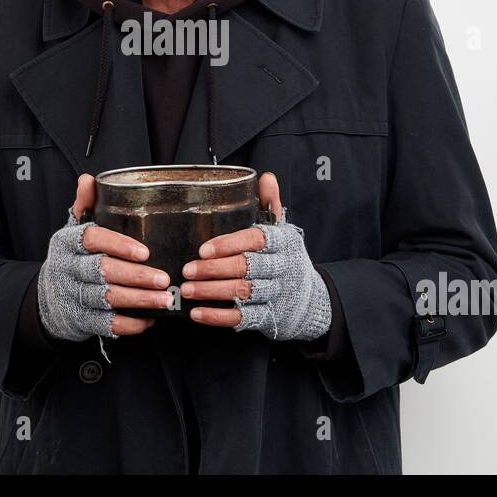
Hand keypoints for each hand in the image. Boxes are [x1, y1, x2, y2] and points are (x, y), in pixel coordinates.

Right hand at [37, 174, 172, 341]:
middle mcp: (68, 269)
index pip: (91, 239)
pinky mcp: (82, 320)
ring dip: (138, 300)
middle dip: (136, 276)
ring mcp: (74, 296)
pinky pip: (107, 324)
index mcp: (68, 243)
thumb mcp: (74, 229)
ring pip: (108, 299)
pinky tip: (150, 318)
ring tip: (164, 299)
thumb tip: (88, 180)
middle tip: (163, 279)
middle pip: (103, 271)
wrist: (48, 300)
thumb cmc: (72, 258)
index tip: (144, 251)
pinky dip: (130, 324)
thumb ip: (86, 205)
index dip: (118, 245)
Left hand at [179, 171, 331, 340]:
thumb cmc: (286, 258)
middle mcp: (280, 268)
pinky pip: (242, 318)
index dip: (229, 244)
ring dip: (212, 292)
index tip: (203, 249)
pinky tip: (197, 313)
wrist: (310, 299)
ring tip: (187, 289)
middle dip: (213, 270)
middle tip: (187, 270)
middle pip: (246, 268)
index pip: (256, 240)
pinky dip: (218, 317)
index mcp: (282, 243)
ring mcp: (275, 294)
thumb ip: (271, 205)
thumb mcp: (282, 230)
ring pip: (242, 293)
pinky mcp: (269, 317)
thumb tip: (266, 177)